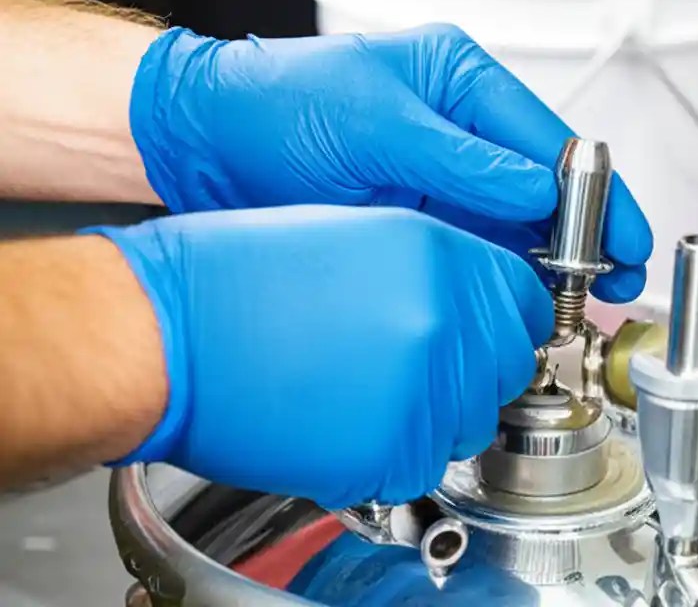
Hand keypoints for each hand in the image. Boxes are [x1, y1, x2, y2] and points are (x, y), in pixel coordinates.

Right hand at [87, 205, 551, 507]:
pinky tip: (337, 426)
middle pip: (506, 369)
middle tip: (410, 373)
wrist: (163, 334)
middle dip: (471, 376)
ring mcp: (423, 391)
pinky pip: (420, 469)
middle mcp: (445, 322)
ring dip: (431, 420)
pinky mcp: (390, 453)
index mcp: (442, 257)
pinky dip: (387, 460)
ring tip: (359, 395)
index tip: (482, 338)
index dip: (503, 324)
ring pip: (469, 426)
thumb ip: (436, 270)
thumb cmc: (233, 280)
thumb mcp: (358, 237)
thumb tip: (476, 305)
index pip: (525, 304)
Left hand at [128, 24, 650, 301]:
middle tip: (617, 283)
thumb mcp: (375, 125)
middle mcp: (464, 131)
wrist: (202, 145)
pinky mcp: (423, 221)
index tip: (624, 238)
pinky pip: (482, 251)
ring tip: (583, 306)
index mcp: (462, 82)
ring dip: (555, 266)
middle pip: (549, 188)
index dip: (597, 194)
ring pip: (521, 227)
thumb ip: (462, 161)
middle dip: (590, 236)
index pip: (552, 141)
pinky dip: (511, 279)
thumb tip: (536, 191)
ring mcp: (445, 180)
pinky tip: (530, 304)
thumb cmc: (276, 105)